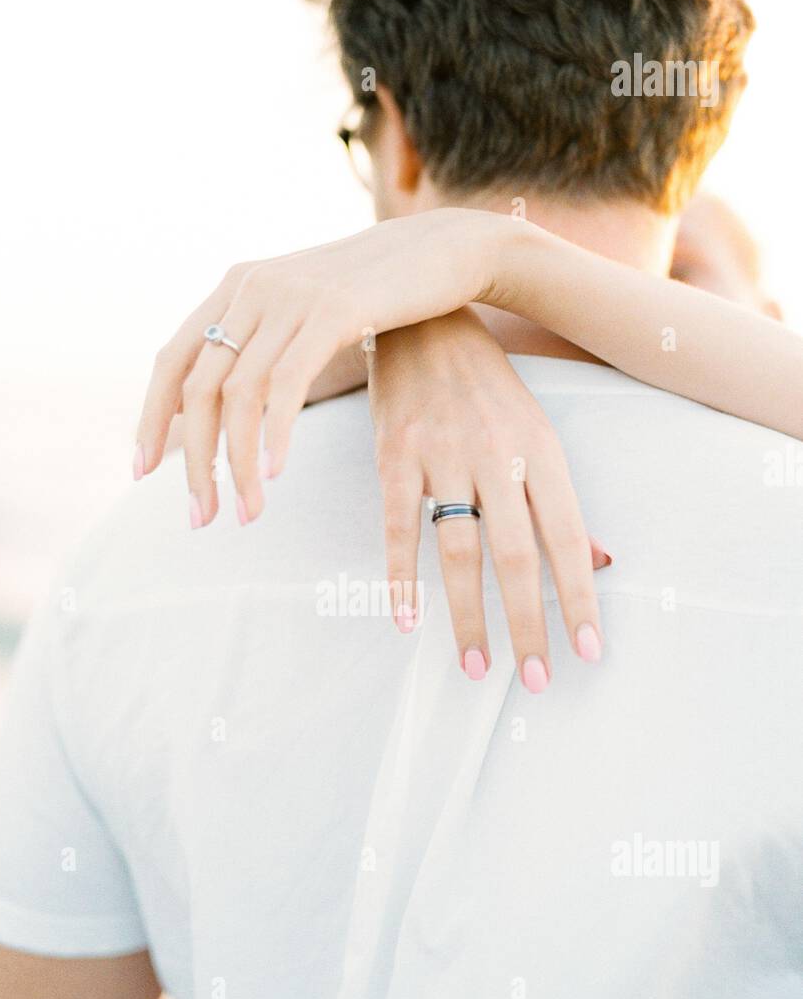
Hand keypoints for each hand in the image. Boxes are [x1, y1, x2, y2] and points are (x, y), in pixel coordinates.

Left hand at [135, 209, 500, 524]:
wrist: (446, 249)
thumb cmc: (378, 293)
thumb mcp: (304, 310)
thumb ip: (264, 341)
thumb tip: (229, 398)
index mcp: (235, 287)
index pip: (172, 361)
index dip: (150, 419)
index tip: (142, 473)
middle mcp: (252, 287)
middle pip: (198, 390)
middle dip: (195, 463)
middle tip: (201, 518)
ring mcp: (290, 296)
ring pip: (240, 397)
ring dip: (237, 466)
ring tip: (246, 514)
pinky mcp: (333, 310)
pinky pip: (287, 385)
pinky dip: (275, 436)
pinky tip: (274, 476)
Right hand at [370, 311, 608, 689]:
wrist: (424, 319)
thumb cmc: (487, 389)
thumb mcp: (536, 434)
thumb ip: (561, 503)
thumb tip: (603, 563)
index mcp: (542, 451)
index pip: (568, 539)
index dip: (580, 598)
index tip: (589, 652)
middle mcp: (498, 455)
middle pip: (517, 556)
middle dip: (528, 625)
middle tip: (536, 679)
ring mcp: (444, 454)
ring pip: (460, 551)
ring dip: (469, 616)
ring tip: (478, 667)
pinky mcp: (395, 454)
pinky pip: (398, 527)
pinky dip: (401, 578)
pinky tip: (408, 620)